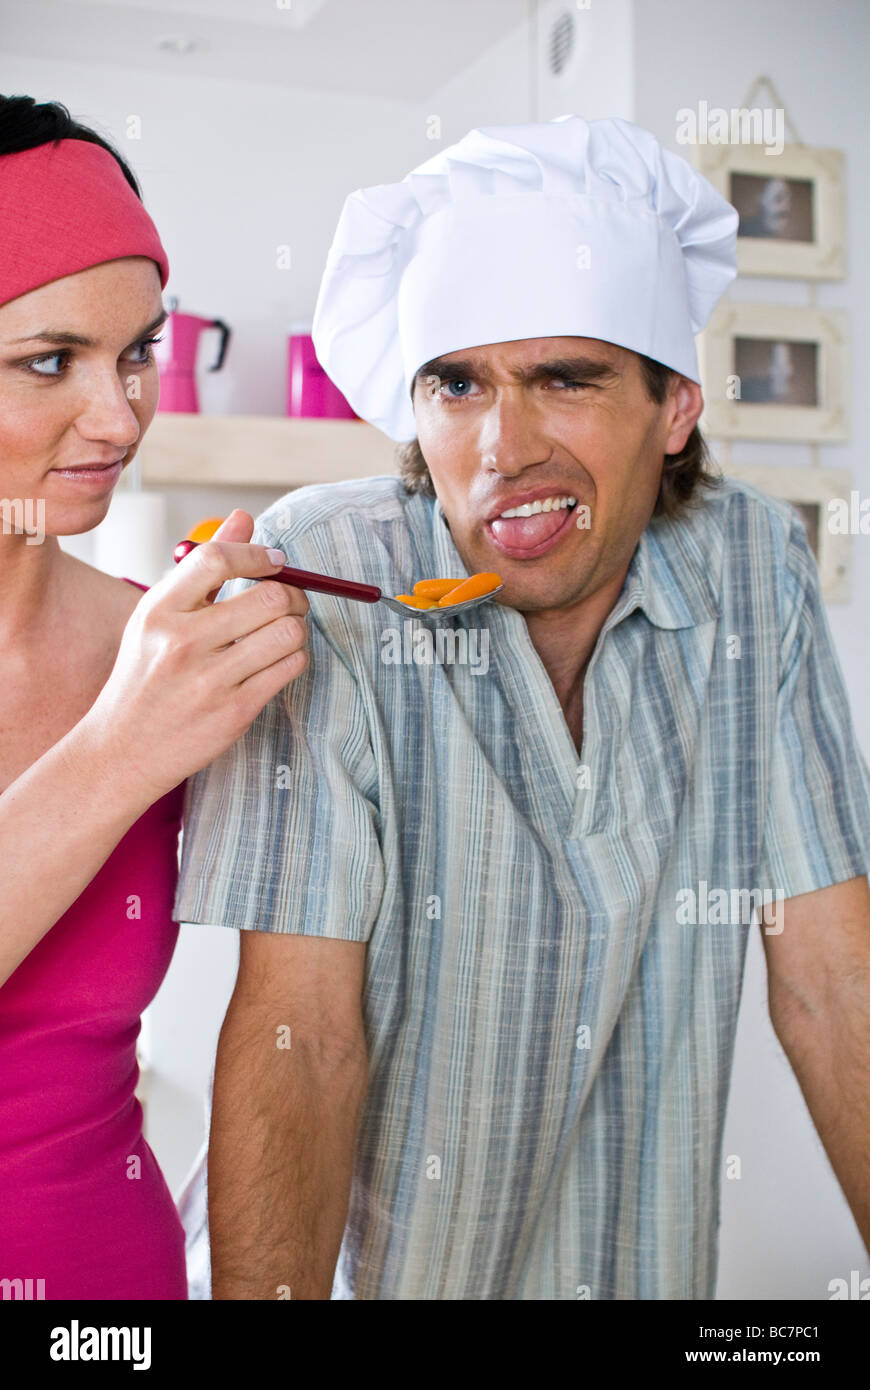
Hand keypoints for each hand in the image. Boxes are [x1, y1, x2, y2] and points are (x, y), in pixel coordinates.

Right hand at [84, 509, 309, 800]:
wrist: (122, 750)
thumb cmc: (145, 675)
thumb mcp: (160, 617)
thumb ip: (203, 568)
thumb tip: (243, 518)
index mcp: (159, 610)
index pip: (217, 559)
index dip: (257, 553)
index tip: (276, 561)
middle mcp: (182, 643)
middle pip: (269, 597)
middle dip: (293, 595)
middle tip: (290, 601)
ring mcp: (210, 680)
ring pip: (288, 632)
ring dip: (297, 628)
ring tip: (283, 632)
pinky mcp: (235, 711)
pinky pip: (291, 667)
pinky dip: (294, 657)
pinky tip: (277, 660)